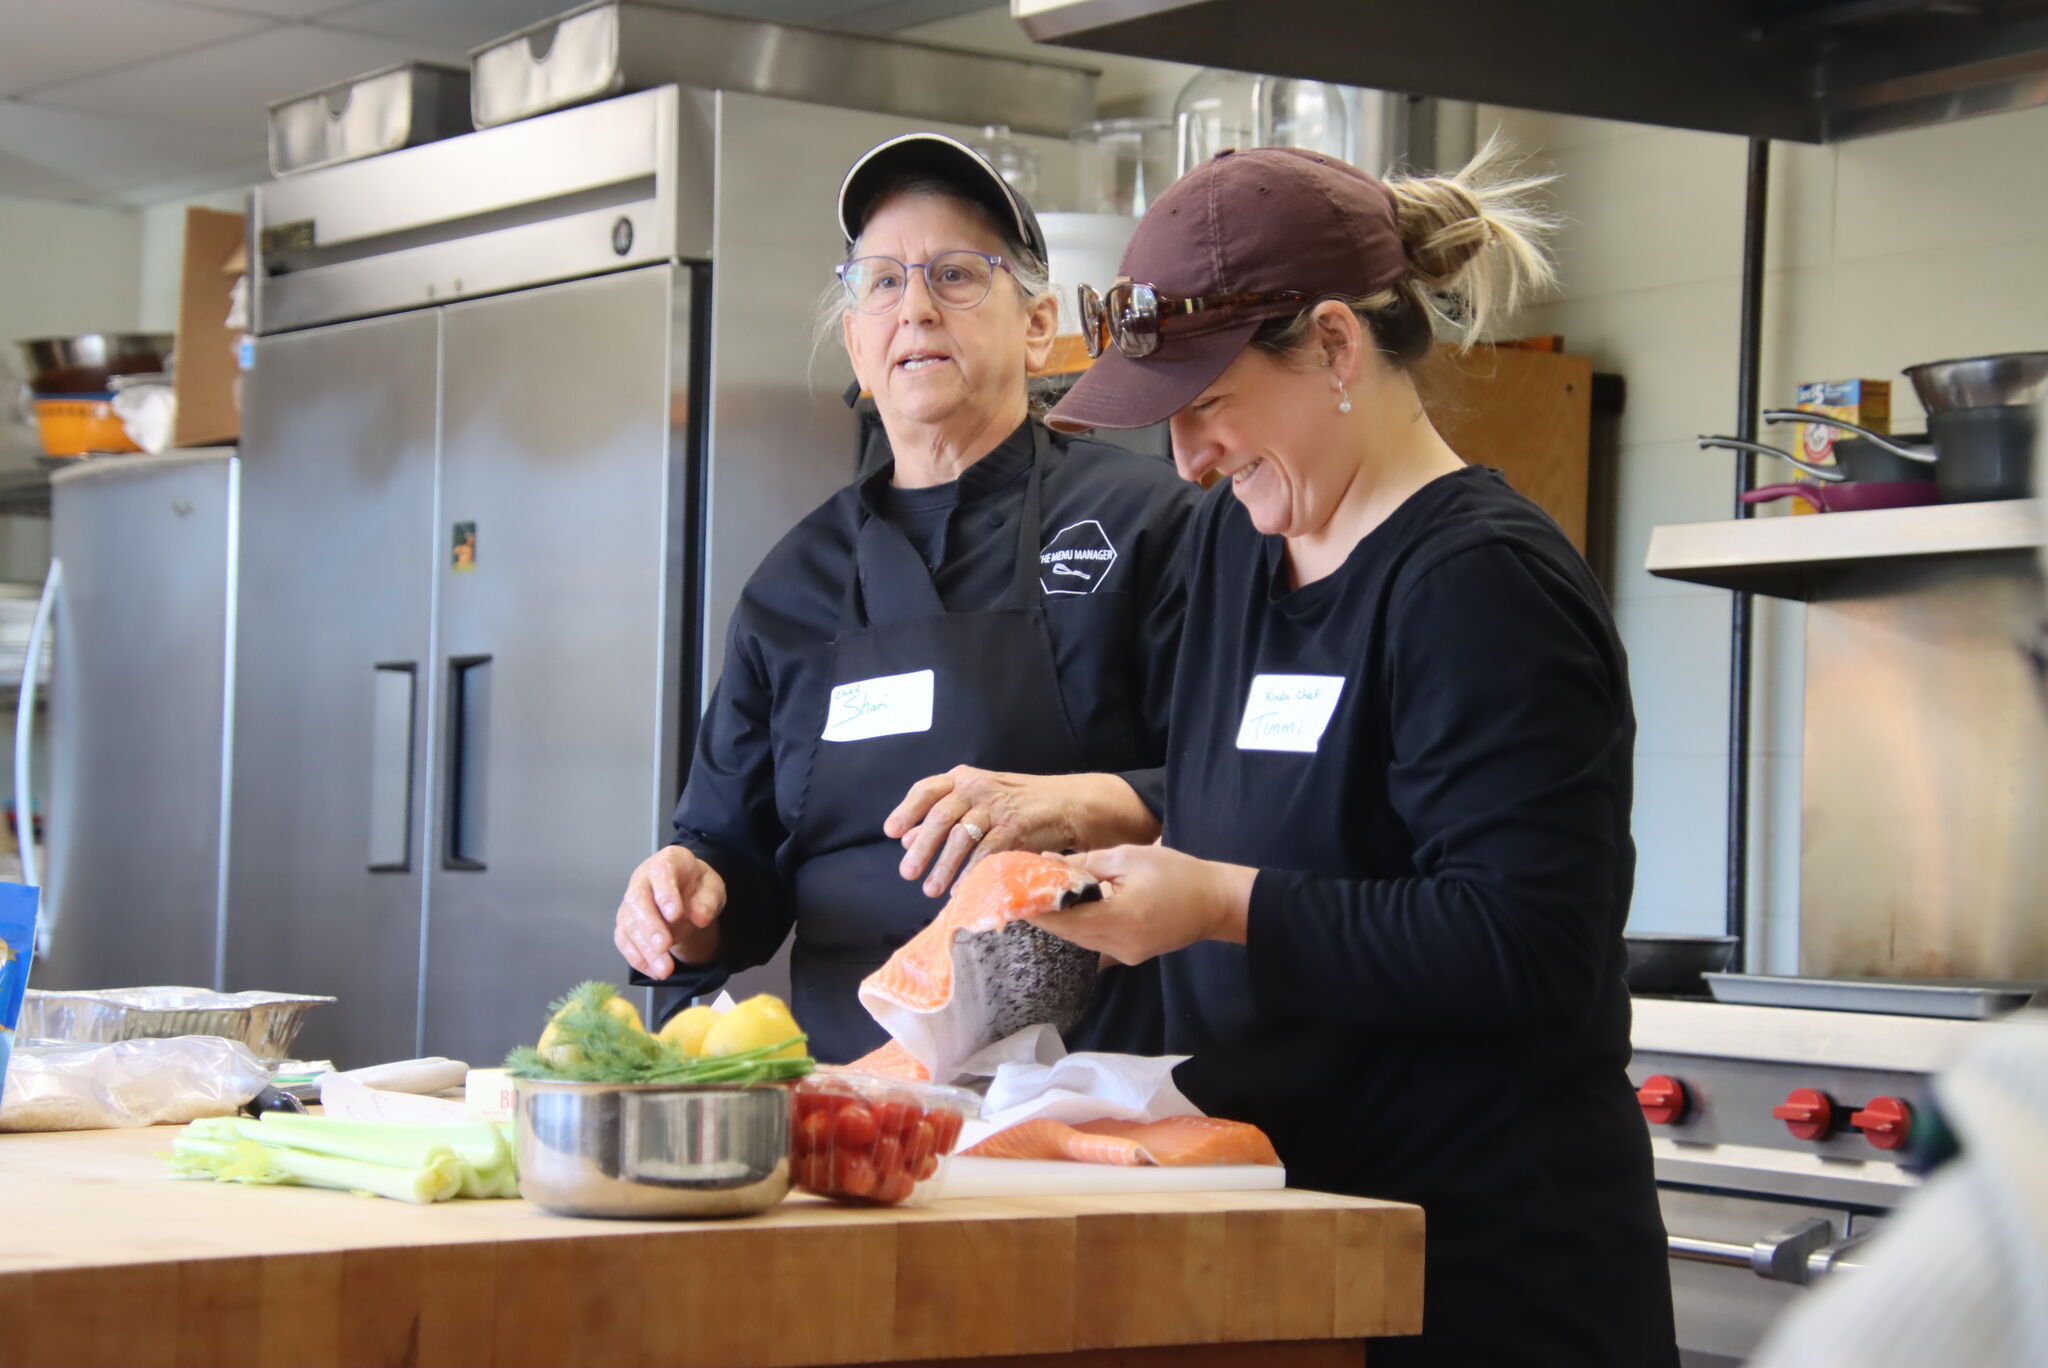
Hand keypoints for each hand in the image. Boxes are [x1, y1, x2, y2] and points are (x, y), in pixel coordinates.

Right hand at [613, 847, 726, 978]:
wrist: (685, 893)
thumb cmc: (697, 886)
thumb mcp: (712, 888)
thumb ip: (708, 900)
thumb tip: (700, 917)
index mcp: (667, 862)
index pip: (661, 873)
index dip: (665, 893)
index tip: (675, 914)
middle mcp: (643, 879)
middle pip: (638, 900)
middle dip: (650, 926)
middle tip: (664, 946)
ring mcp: (630, 902)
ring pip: (629, 924)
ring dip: (645, 949)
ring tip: (664, 969)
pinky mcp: (626, 923)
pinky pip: (625, 941)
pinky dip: (638, 958)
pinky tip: (654, 971)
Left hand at [885, 767, 1158, 898]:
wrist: (1071, 804)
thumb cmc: (1022, 806)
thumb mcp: (981, 804)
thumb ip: (945, 818)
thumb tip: (906, 839)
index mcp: (965, 778)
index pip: (927, 789)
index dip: (907, 810)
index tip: (892, 833)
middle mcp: (978, 787)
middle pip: (939, 817)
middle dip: (922, 849)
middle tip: (908, 874)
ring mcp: (997, 806)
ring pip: (960, 838)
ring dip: (944, 867)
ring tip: (932, 891)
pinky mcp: (1016, 826)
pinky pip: (986, 853)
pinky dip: (972, 874)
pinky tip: (964, 890)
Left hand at [1030, 845, 1254, 965]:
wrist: (1216, 902)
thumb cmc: (1177, 873)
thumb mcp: (1129, 857)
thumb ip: (1086, 863)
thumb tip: (1046, 862)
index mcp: (1121, 917)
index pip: (1066, 919)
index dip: (1036, 908)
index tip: (1011, 895)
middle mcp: (1120, 944)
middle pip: (1068, 933)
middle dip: (1042, 914)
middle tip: (1017, 893)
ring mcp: (1125, 955)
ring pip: (1078, 940)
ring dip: (1058, 921)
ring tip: (1036, 897)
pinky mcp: (1129, 956)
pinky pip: (1093, 943)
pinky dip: (1078, 927)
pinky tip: (1067, 910)